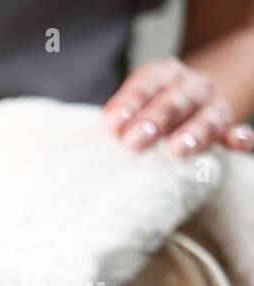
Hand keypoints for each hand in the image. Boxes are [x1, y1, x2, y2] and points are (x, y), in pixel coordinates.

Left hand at [104, 57, 253, 155]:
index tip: (113, 124)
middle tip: (134, 142)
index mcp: (163, 74)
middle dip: (156, 119)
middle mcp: (192, 86)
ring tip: (177, 150)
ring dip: (194, 132)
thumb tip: (108, 131)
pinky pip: (239, 134)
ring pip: (210, 115)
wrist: (181, 109)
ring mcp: (213, 107)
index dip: (131, 101)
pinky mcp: (228, 130)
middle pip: (178, 98)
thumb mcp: (128, 108)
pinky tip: (234, 143)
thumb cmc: (141, 117)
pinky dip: (239, 138)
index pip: (149, 82)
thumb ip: (119, 119)